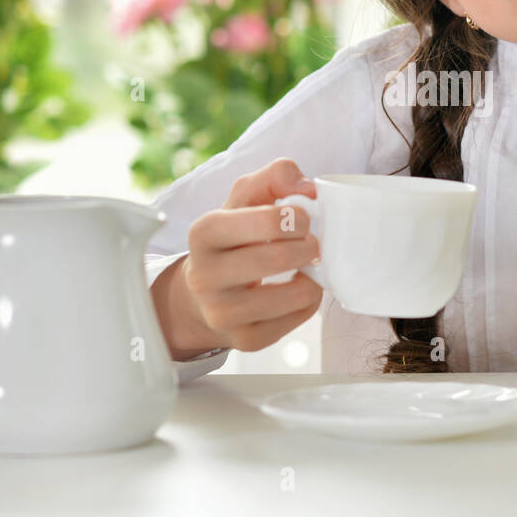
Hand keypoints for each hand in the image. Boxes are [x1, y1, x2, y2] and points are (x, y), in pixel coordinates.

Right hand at [177, 158, 323, 353]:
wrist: (204, 294)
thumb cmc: (234, 238)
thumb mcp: (245, 199)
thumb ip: (276, 176)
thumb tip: (308, 188)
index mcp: (203, 233)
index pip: (266, 220)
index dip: (296, 217)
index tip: (302, 219)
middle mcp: (204, 275)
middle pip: (278, 258)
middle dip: (308, 247)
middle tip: (311, 243)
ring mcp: (221, 313)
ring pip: (294, 294)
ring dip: (314, 276)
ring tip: (307, 266)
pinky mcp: (244, 340)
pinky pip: (298, 318)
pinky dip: (309, 300)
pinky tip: (296, 288)